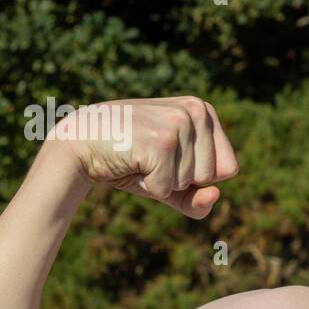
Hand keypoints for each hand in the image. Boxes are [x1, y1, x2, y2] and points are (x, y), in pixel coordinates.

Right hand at [49, 96, 238, 218]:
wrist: (80, 144)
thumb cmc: (130, 160)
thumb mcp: (170, 180)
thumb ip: (197, 198)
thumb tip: (215, 195)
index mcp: (204, 111)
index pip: (229, 168)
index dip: (197, 176)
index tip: (169, 157)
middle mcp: (195, 111)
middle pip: (210, 177)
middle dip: (180, 179)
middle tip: (150, 157)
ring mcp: (178, 124)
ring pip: (189, 182)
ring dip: (162, 181)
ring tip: (139, 157)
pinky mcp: (160, 142)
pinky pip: (167, 188)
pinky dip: (148, 186)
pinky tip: (131, 162)